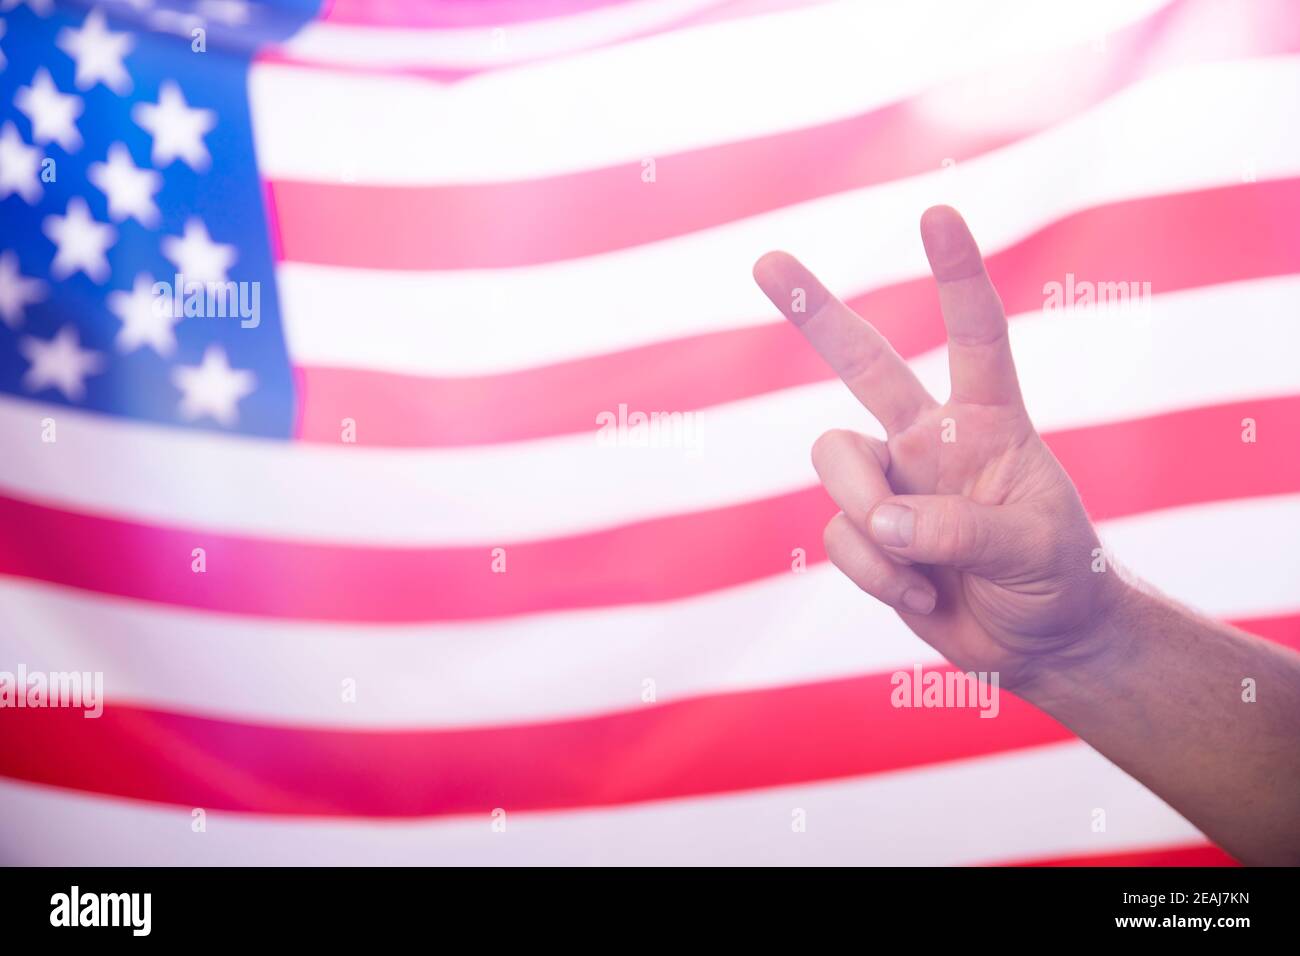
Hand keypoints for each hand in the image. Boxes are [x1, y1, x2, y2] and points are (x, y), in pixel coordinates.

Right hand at [754, 206, 1121, 687]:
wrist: (1040, 640)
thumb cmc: (1059, 577)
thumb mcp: (1036, 548)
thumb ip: (961, 528)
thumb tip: (882, 520)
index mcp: (989, 422)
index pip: (975, 336)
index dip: (956, 275)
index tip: (936, 213)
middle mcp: (930, 439)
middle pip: (863, 363)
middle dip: (814, 311)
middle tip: (766, 259)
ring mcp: (892, 484)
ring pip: (835, 463)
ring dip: (868, 518)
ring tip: (922, 569)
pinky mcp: (865, 534)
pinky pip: (840, 538)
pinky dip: (878, 577)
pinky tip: (924, 594)